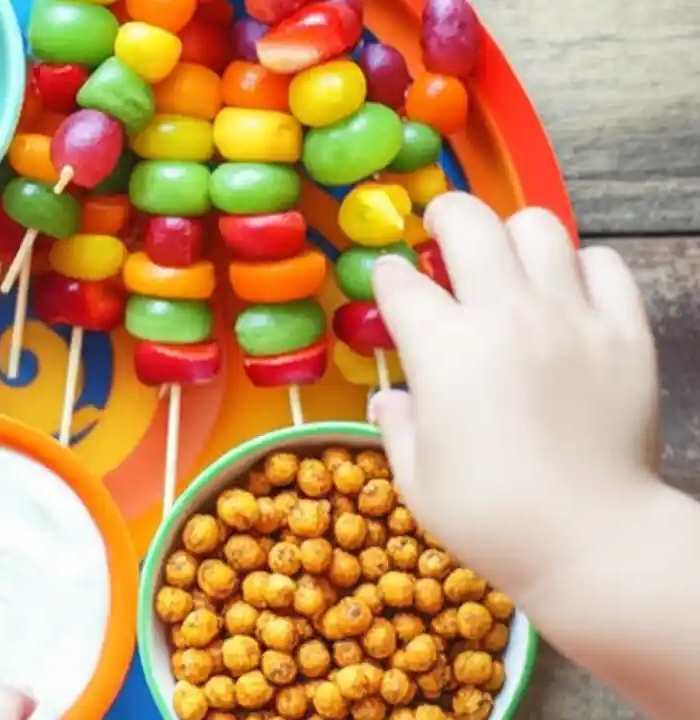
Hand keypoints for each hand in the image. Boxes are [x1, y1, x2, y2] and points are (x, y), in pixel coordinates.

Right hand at [370, 192, 659, 601]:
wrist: (591, 541)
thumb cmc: (490, 518)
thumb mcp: (417, 479)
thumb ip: (398, 425)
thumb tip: (392, 397)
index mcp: (444, 350)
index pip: (401, 283)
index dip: (385, 278)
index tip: (386, 284)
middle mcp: (506, 316)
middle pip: (469, 223)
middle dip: (444, 220)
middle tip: (440, 234)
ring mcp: (570, 318)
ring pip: (539, 227)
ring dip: (512, 236)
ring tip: (507, 262)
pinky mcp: (624, 332)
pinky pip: (603, 264)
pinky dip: (579, 266)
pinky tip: (565, 292)